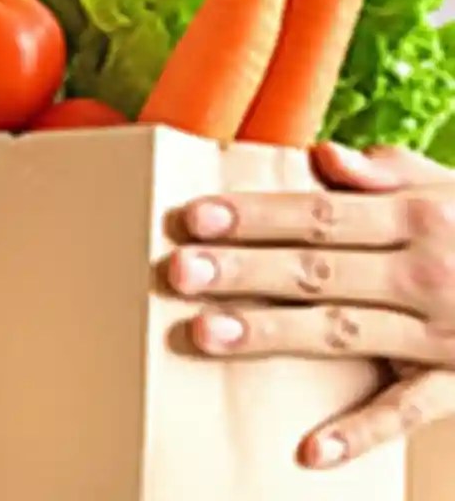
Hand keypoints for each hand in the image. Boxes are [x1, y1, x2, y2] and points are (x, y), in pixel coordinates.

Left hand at [166, 143, 454, 468]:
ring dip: (274, 334)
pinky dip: (360, 432)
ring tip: (206, 334)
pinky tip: (307, 449)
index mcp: (416, 217)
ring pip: (343, 332)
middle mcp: (423, 272)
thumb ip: (385, 172)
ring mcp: (439, 332)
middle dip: (245, 271)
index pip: (320, 214)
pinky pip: (406, 411)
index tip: (195, 216)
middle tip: (177, 271)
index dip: (257, 215)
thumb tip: (322, 155)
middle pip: (318, 270)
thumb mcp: (449, 189)